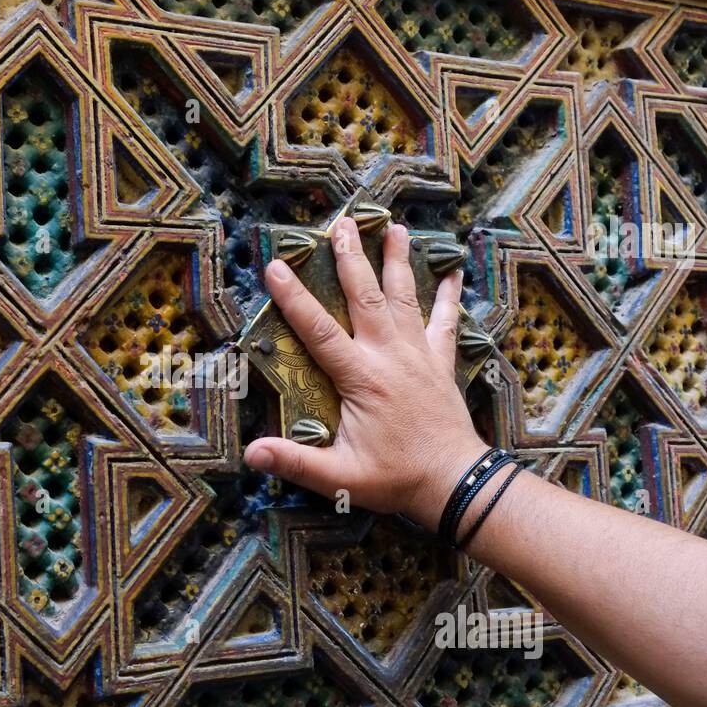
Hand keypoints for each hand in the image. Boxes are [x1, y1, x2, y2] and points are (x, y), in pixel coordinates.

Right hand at [242, 217, 487, 526]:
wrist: (454, 482)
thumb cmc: (396, 479)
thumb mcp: (340, 477)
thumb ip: (295, 462)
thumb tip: (251, 453)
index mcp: (361, 378)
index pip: (319, 330)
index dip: (294, 298)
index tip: (275, 267)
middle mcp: (390, 356)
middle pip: (366, 296)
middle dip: (351, 258)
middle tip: (342, 223)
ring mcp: (419, 356)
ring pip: (405, 298)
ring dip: (398, 262)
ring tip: (394, 227)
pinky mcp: (440, 363)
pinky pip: (446, 322)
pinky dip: (449, 297)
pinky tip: (453, 274)